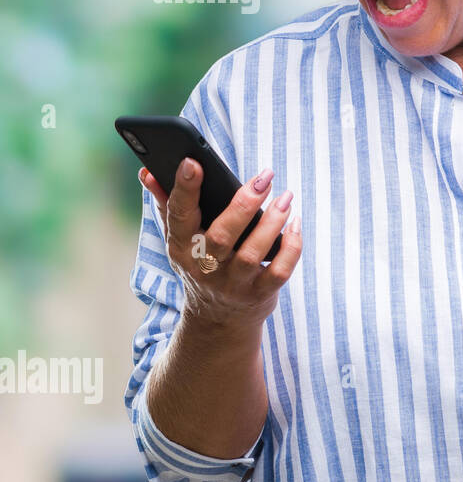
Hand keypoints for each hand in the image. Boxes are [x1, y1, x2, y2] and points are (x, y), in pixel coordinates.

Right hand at [139, 159, 301, 328]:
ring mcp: (233, 284)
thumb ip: (167, 204)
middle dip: (244, 204)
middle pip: (223, 235)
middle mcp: (205, 268)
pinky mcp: (259, 295)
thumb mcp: (179, 240)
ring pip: (253, 252)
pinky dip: (291, 247)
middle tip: (265, 177)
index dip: (185, 189)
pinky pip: (279, 271)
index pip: (180, 215)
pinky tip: (295, 225)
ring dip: (272, 222)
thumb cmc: (199, 265)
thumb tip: (148, 171)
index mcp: (181, 248)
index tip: (193, 161)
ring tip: (285, 197)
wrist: (216, 320)